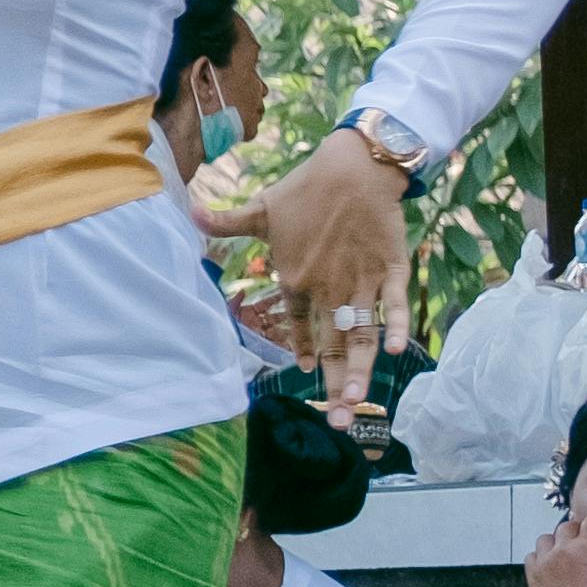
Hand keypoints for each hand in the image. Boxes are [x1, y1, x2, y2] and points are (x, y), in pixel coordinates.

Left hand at [249, 128, 413, 413]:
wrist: (353, 166)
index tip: (308, 372)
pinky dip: (397, 325)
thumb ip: (226, 223)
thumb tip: (189, 213)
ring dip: (361, 369)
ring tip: (359, 402)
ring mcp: (361, 280)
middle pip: (334, 344)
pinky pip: (395, 303)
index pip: (299, 325)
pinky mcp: (390, 268)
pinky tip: (397, 351)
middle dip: (336, 385)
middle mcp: (328, 287)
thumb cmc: (305, 189)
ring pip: (363, 334)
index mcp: (296, 279)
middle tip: (337, 420)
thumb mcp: (261, 208)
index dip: (304, 350)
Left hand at [522, 505, 586, 586]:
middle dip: (578, 527)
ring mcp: (546, 561)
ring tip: (564, 548)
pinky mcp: (533, 576)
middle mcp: (564, 549)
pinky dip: (540, 555)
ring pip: (546, 538)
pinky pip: (532, 556)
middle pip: (567, 526)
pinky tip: (548, 562)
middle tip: (584, 533)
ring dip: (556, 540)